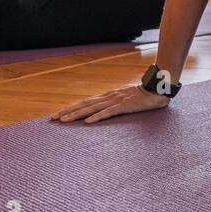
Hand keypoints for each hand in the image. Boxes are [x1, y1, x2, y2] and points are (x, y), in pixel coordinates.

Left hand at [51, 85, 168, 123]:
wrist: (158, 89)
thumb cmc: (143, 96)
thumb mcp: (125, 99)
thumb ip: (115, 104)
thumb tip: (103, 111)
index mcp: (108, 96)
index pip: (86, 102)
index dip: (71, 108)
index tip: (58, 114)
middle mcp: (109, 97)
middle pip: (84, 105)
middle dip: (68, 111)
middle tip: (53, 118)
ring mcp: (116, 101)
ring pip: (92, 108)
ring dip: (77, 114)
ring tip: (64, 120)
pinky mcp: (125, 106)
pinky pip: (109, 112)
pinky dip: (98, 117)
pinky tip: (88, 122)